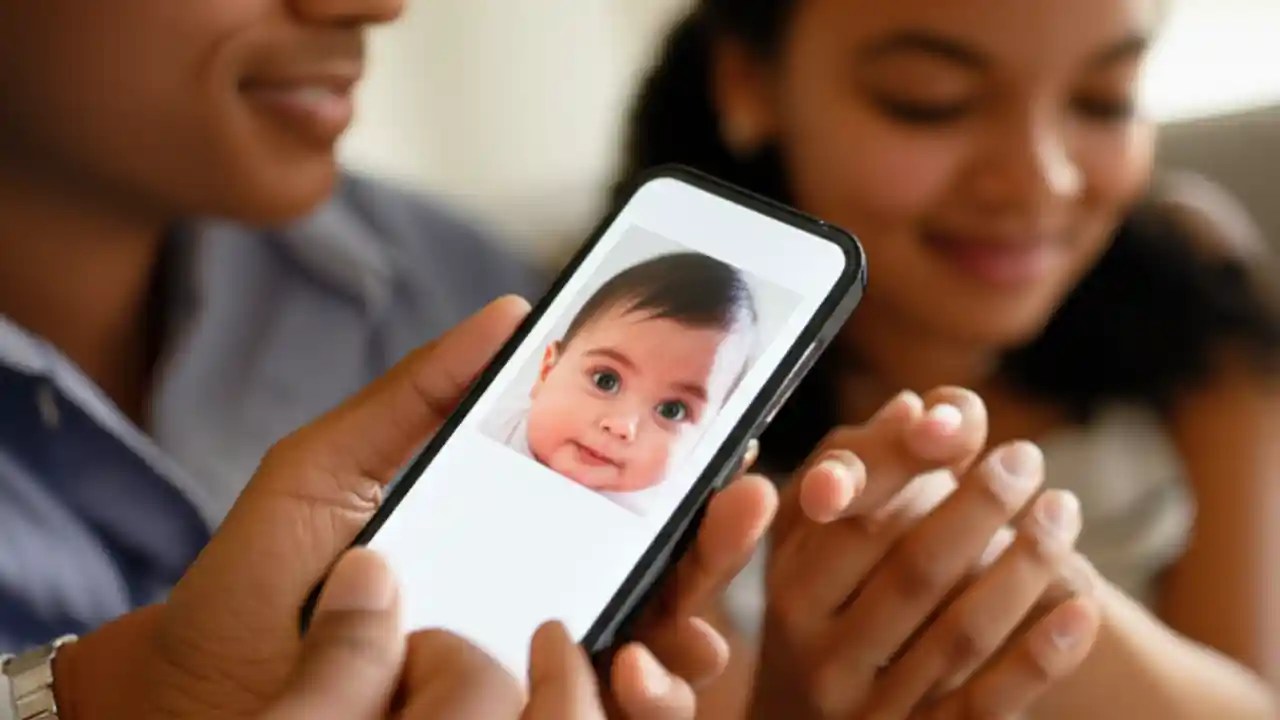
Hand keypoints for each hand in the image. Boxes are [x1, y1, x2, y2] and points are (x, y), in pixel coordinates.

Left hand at [51, 295, 763, 718]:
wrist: (198, 695)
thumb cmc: (261, 581)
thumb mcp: (330, 467)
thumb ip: (415, 395)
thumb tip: (512, 309)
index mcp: (509, 528)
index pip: (617, 495)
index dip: (680, 465)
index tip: (723, 427)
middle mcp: (536, 599)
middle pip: (657, 566)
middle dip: (718, 534)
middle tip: (749, 493)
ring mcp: (531, 670)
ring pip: (653, 646)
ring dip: (697, 619)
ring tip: (695, 609)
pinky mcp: (521, 719)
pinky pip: (607, 717)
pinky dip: (647, 701)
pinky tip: (634, 673)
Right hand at [753, 389, 1099, 718]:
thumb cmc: (816, 626)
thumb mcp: (807, 559)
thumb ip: (855, 479)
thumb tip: (914, 406)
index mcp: (789, 597)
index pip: (852, 521)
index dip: (906, 466)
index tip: (957, 427)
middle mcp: (821, 659)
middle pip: (914, 572)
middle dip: (978, 506)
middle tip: (1026, 457)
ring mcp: (871, 715)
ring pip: (961, 636)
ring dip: (1025, 567)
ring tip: (1063, 511)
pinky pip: (988, 704)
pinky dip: (1041, 656)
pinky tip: (1082, 607)